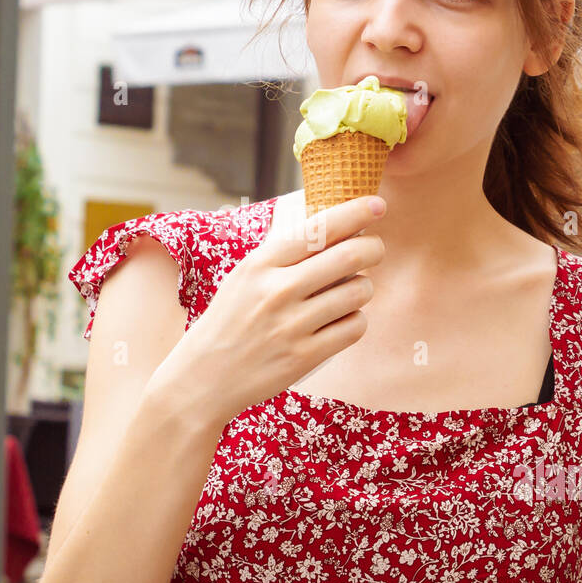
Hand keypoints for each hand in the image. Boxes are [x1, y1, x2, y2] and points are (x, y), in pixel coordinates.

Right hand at [153, 193, 386, 424]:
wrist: (203, 377)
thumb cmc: (228, 321)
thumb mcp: (243, 277)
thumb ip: (281, 255)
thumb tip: (332, 227)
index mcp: (260, 264)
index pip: (318, 228)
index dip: (356, 212)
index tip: (377, 205)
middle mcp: (277, 291)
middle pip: (350, 256)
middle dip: (373, 248)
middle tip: (374, 250)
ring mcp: (292, 325)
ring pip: (358, 292)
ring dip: (364, 288)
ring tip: (352, 291)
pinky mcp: (305, 357)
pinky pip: (355, 327)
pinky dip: (356, 320)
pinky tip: (342, 320)